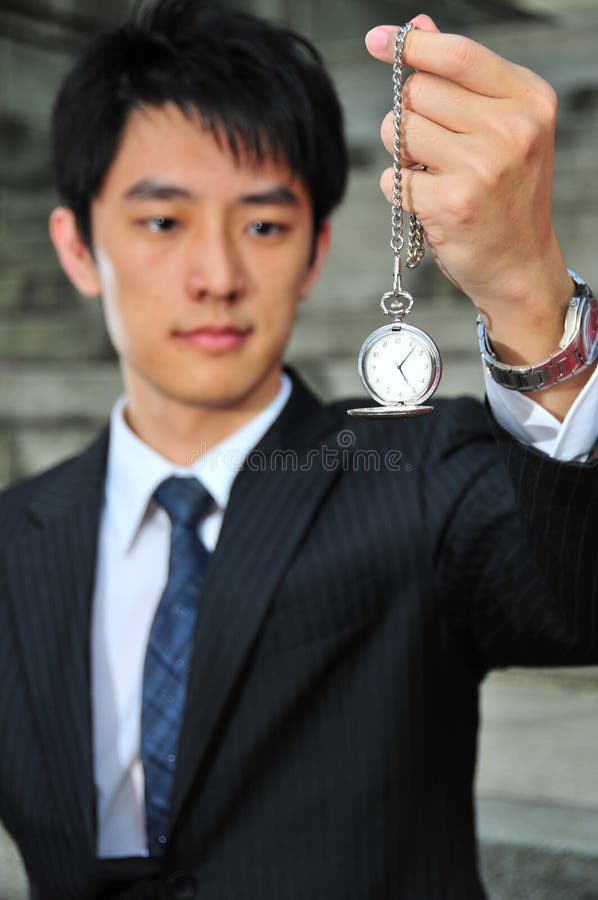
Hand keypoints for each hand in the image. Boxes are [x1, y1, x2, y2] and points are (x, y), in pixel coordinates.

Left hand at [366, 15, 588, 418]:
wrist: (519, 266)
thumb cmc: (506, 195)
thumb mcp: (502, 129)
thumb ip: (463, 78)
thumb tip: (419, 26)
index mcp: (528, 100)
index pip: (457, 55)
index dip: (411, 45)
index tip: (377, 39)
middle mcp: (511, 129)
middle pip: (417, 92)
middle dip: (408, 115)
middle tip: (430, 146)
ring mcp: (482, 167)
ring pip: (399, 131)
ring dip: (401, 153)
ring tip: (432, 174)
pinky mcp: (451, 203)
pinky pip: (393, 177)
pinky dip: (399, 190)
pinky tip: (428, 203)